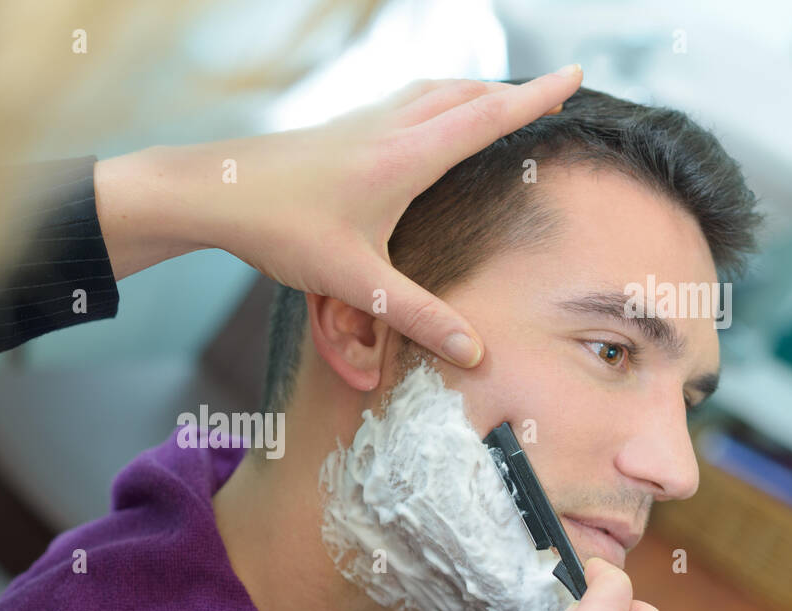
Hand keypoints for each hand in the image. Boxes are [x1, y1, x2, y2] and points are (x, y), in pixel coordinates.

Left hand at [95, 67, 582, 368]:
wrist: (215, 193)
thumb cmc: (283, 231)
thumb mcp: (356, 282)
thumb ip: (418, 317)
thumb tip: (473, 353)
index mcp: (405, 157)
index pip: (488, 117)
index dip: (537, 99)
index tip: (577, 76)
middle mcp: (389, 128)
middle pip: (466, 94)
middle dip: (512, 92)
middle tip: (549, 93)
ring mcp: (360, 121)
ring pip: (432, 91)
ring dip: (472, 91)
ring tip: (496, 100)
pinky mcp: (337, 129)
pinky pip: (402, 101)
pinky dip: (433, 100)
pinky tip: (420, 120)